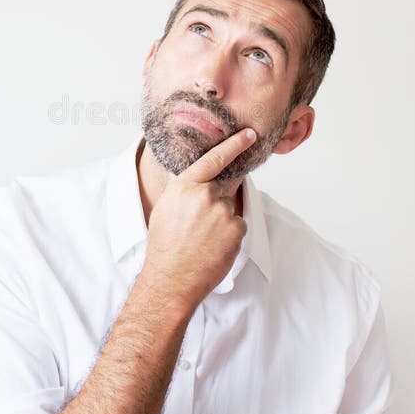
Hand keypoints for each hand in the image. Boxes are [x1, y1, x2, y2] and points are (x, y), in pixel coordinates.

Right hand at [140, 127, 256, 313]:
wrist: (171, 279)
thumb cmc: (164, 245)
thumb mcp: (166, 207)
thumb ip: (184, 189)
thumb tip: (197, 179)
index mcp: (185, 185)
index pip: (214, 159)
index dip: (234, 144)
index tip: (249, 134)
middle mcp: (205, 194)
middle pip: (222, 190)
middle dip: (214, 205)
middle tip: (196, 227)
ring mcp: (223, 211)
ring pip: (229, 210)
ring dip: (221, 223)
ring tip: (201, 240)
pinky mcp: (236, 229)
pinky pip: (237, 227)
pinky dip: (229, 236)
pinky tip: (213, 247)